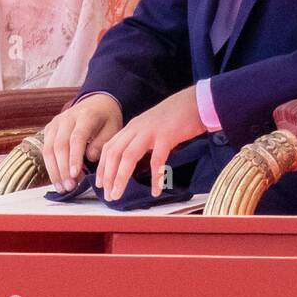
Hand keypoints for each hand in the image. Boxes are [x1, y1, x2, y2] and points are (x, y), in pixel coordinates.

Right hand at [42, 94, 122, 191]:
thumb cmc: (106, 119)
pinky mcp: (50, 129)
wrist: (97, 103)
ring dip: (54, 170)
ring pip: (49, 148)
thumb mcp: (113, 129)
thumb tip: (90, 158)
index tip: (75, 174)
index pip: (77, 138)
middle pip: (59, 145)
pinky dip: (50, 166)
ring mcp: (56, 122)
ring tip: (63, 187)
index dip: (74, 157)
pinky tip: (58, 179)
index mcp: (85, 116)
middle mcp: (67, 117)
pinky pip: (46, 149)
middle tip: (70, 186)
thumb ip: (102, 144)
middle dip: (63, 168)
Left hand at [96, 86, 204, 200]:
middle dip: (108, 175)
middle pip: (114, 153)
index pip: (110, 147)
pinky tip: (156, 190)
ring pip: (128, 156)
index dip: (103, 166)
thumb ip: (140, 139)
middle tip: (108, 195)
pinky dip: (155, 177)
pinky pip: (157, 160)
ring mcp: (150, 131)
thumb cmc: (176, 116)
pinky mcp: (166, 136)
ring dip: (121, 177)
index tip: (101, 184)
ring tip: (118, 194)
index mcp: (133, 127)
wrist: (195, 101)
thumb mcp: (151, 126)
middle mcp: (137, 128)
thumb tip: (132, 161)